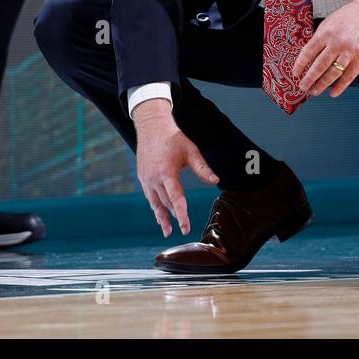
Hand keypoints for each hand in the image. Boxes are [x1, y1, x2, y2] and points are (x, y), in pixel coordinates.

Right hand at [132, 99, 218, 236]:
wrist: (152, 127)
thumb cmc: (173, 138)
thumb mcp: (191, 150)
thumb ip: (202, 167)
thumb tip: (215, 181)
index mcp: (167, 172)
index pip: (176, 198)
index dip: (181, 214)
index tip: (185, 228)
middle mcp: (154, 178)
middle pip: (166, 202)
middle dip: (174, 215)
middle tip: (184, 228)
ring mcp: (146, 178)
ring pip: (155, 202)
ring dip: (162, 216)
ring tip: (167, 231)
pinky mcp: (142, 177)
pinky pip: (149, 196)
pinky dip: (155, 206)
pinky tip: (159, 214)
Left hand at [291, 0, 358, 98]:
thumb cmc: (346, 17)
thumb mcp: (329, 23)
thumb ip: (319, 39)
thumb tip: (308, 58)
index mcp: (326, 33)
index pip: (308, 52)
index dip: (300, 65)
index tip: (295, 74)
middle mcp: (337, 43)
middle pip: (319, 66)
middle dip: (309, 79)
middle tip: (302, 87)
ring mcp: (350, 51)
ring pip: (333, 73)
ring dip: (322, 85)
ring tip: (314, 92)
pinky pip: (349, 76)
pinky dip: (340, 86)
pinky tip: (332, 93)